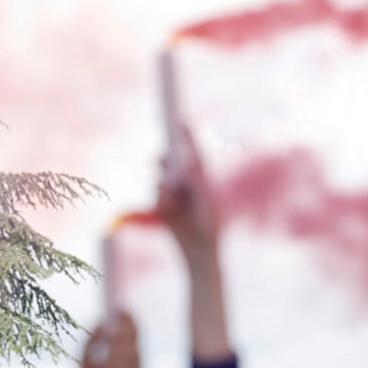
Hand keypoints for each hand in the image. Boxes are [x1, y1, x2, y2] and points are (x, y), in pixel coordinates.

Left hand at [82, 311, 141, 367]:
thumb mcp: (88, 360)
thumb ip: (92, 341)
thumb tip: (99, 320)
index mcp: (123, 352)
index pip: (130, 331)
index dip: (128, 320)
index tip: (122, 310)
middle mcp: (134, 358)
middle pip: (132, 337)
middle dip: (122, 333)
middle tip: (111, 333)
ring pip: (130, 351)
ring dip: (114, 357)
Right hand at [157, 123, 219, 267]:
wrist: (201, 247)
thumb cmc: (209, 221)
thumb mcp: (204, 196)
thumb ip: (196, 177)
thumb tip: (188, 157)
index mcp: (200, 175)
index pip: (191, 149)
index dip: (185, 134)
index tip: (181, 119)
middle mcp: (186, 181)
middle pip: (169, 160)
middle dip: (164, 160)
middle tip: (160, 159)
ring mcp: (173, 193)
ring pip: (160, 178)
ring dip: (162, 185)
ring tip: (173, 198)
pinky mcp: (163, 205)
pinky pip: (157, 195)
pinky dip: (162, 199)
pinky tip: (170, 208)